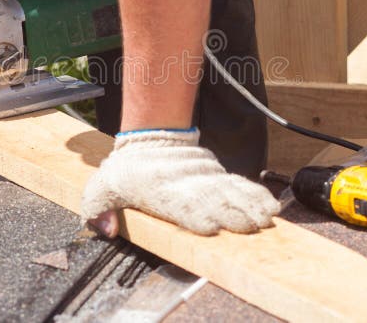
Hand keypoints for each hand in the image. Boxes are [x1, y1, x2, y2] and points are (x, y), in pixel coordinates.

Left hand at [81, 128, 280, 235]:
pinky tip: (269, 206)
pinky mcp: (215, 175)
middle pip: (212, 200)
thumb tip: (105, 229)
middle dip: (232, 214)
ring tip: (266, 218)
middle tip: (251, 227)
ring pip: (230, 192)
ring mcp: (203, 179)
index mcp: (158, 192)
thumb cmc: (126, 169)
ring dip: (249, 206)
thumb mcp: (101, 186)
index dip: (196, 215)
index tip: (211, 226)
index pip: (180, 205)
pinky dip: (255, 195)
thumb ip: (97, 209)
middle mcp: (185, 186)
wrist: (149, 136)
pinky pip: (238, 185)